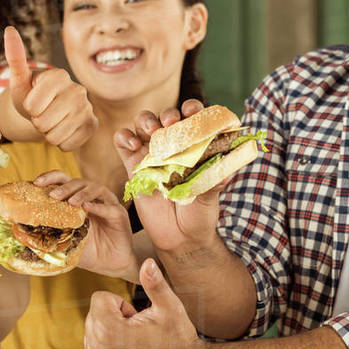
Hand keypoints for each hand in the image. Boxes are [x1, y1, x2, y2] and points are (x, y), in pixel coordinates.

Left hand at [4, 26, 96, 150]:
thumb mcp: (19, 79)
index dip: (28, 108)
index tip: (33, 101)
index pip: (33, 106)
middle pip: (43, 122)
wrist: (45, 112)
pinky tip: (62, 129)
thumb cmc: (29, 94)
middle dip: (37, 122)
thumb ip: (15, 57)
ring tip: (51, 121)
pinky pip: (66, 145)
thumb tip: (10, 29)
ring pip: (54, 136)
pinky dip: (60, 142)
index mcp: (59, 75)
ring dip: (47, 133)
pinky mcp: (92, 125)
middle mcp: (78, 89)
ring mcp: (88, 108)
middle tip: (41, 114)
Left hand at [36, 170, 137, 279]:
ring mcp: (106, 203)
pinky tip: (87, 208)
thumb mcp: (65, 241)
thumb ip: (49, 233)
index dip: (50, 178)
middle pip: (78, 182)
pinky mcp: (119, 214)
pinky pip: (109, 207)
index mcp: (76, 199)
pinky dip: (97, 207)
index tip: (37, 183)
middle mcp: (91, 197)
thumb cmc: (87, 250)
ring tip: (71, 203)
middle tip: (53, 196)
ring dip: (81, 193)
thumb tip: (21, 232)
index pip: (63, 180)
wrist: (110, 264)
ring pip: (95, 188)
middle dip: (65, 187)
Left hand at [84, 259, 206, 348]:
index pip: (99, 298)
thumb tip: (148, 262)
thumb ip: (154, 283)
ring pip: (92, 334)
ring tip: (135, 344)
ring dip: (109, 335)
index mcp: (108, 330)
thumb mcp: (169, 307)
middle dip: (113, 318)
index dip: (121, 303)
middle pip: (93, 315)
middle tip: (138, 332)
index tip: (137, 317)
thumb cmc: (179, 339)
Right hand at [113, 100, 222, 252]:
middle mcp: (173, 146)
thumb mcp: (209, 198)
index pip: (193, 119)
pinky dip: (124, 136)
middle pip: (166, 116)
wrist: (179, 239)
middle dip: (168, 114)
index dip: (192, 109)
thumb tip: (226, 171)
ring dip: (145, 120)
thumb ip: (213, 183)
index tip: (192, 111)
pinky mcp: (132, 166)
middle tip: (171, 122)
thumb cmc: (200, 215)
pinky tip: (132, 144)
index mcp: (194, 147)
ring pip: (143, 124)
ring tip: (151, 130)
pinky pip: (122, 143)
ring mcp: (151, 154)